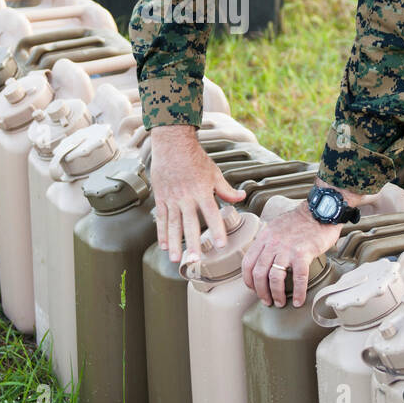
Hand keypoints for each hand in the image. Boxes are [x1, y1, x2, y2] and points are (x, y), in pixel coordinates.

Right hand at [149, 124, 245, 263]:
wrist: (172, 144)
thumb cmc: (194, 158)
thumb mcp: (214, 172)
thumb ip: (226, 189)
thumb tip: (241, 198)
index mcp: (202, 190)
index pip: (211, 213)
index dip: (217, 229)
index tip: (221, 244)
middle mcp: (186, 196)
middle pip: (190, 223)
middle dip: (192, 242)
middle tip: (195, 259)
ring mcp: (172, 197)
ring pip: (173, 224)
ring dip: (175, 243)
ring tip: (177, 259)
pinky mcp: (161, 197)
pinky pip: (162, 218)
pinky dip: (162, 233)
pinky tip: (164, 246)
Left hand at [242, 200, 341, 308]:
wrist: (320, 212)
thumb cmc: (301, 221)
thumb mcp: (276, 227)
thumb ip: (268, 242)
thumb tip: (264, 258)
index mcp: (264, 237)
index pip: (248, 262)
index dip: (248, 279)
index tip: (253, 288)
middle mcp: (273, 243)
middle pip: (259, 273)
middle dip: (260, 291)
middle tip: (266, 300)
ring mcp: (287, 248)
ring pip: (274, 277)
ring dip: (276, 294)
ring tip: (279, 302)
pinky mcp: (303, 253)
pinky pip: (298, 278)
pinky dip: (298, 292)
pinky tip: (298, 300)